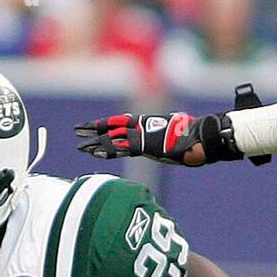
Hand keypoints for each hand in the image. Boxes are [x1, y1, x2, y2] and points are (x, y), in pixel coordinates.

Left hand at [75, 110, 240, 165]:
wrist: (199, 139)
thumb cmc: (194, 139)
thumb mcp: (179, 136)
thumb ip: (172, 139)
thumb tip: (179, 143)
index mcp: (147, 124)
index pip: (121, 122)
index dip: (106, 124)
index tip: (94, 124)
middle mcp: (141, 129)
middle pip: (111, 128)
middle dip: (93, 129)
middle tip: (78, 129)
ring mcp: (142, 137)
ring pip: (113, 138)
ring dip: (94, 142)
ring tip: (80, 145)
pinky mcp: (143, 147)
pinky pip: (122, 150)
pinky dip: (108, 152)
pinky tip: (95, 154)